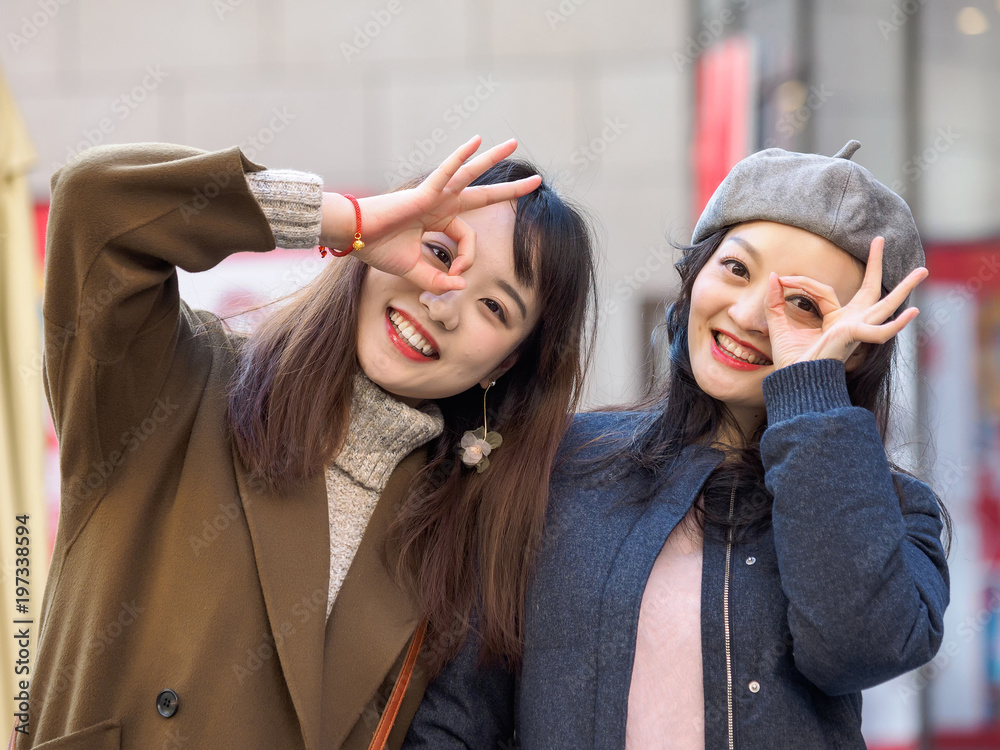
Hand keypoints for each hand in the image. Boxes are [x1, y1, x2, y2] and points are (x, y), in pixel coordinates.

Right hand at [319, 136, 540, 293]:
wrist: (352, 237)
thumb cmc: (377, 249)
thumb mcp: (414, 270)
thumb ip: (437, 279)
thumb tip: (459, 284)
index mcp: (437, 220)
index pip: (467, 240)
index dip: (466, 260)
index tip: (455, 274)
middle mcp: (439, 203)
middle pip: (482, 194)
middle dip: (509, 190)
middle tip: (537, 181)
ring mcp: (432, 195)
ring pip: (469, 174)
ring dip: (492, 159)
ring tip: (514, 143)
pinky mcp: (422, 193)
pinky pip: (446, 172)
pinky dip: (460, 157)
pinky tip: (477, 141)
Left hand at [763, 237, 928, 369]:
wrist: (794, 381)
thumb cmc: (791, 360)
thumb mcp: (779, 324)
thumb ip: (775, 301)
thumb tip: (774, 275)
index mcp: (838, 320)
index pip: (824, 290)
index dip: (800, 282)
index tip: (782, 278)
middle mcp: (852, 323)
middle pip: (871, 291)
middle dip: (876, 265)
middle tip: (881, 239)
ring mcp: (857, 330)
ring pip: (886, 306)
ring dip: (904, 288)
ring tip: (923, 270)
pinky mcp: (855, 337)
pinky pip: (879, 333)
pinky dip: (896, 325)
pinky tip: (912, 313)